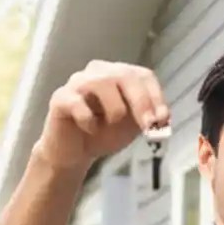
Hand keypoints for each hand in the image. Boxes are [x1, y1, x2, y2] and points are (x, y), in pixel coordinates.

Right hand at [34, 60, 170, 174]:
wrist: (75, 152)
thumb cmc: (105, 133)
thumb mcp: (134, 125)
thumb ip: (148, 118)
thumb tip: (162, 118)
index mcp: (120, 75)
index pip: (143, 75)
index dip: (156, 96)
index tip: (163, 120)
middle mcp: (99, 72)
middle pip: (124, 75)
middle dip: (141, 102)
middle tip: (148, 125)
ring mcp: (77, 82)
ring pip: (101, 82)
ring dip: (115, 108)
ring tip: (112, 124)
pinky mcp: (60, 98)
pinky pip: (77, 103)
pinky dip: (88, 120)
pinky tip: (90, 129)